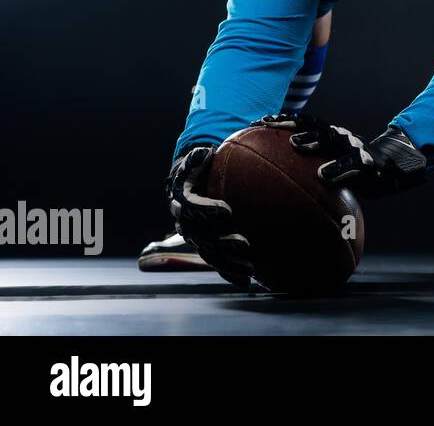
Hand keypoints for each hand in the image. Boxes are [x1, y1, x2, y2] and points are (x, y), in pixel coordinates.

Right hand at [166, 144, 253, 287]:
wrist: (192, 180)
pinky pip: (216, 262)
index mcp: (182, 198)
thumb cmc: (203, 165)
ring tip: (250, 267)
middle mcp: (185, 220)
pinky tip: (246, 281)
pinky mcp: (206, 246)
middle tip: (244, 244)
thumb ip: (199, 158)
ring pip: (208, 252)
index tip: (226, 211)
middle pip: (199, 236)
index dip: (206, 210)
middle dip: (221, 242)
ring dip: (228, 262)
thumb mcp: (199, 157)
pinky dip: (229, 272)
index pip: (189, 207)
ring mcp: (195, 236)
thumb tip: (204, 153)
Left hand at [255, 114, 427, 196]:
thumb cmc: (356, 172)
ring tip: (296, 143)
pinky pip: (352, 164)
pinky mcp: (368, 163)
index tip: (257, 122)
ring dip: (312, 139)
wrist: (394, 171)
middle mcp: (341, 137)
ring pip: (331, 139)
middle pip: (313, 126)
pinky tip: (325, 176)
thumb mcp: (332, 165)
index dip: (281, 120)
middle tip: (268, 125)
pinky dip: (338, 168)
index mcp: (330, 136)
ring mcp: (354, 148)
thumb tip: (278, 177)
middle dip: (290, 124)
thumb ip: (311, 167)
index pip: (304, 123)